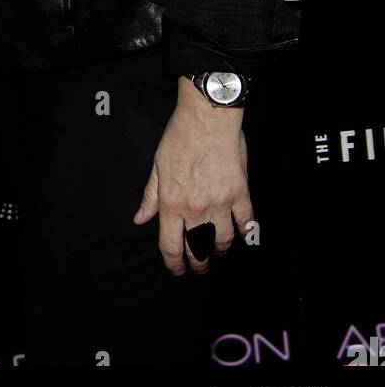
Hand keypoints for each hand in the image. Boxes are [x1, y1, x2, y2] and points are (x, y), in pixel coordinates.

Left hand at [132, 85, 250, 275]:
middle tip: (199, 266)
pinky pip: (246, 221)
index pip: (170, 245)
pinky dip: (245, 232)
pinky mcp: (240, 192)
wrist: (207, 117)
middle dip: (198, 262)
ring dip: (220, 248)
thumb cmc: (180, 137)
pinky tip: (244, 235)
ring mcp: (220, 202)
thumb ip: (151, 197)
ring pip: (223, 239)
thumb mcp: (157, 166)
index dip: (174, 263)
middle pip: (198, 248)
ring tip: (218, 250)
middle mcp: (196, 208)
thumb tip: (141, 219)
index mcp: (172, 203)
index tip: (177, 269)